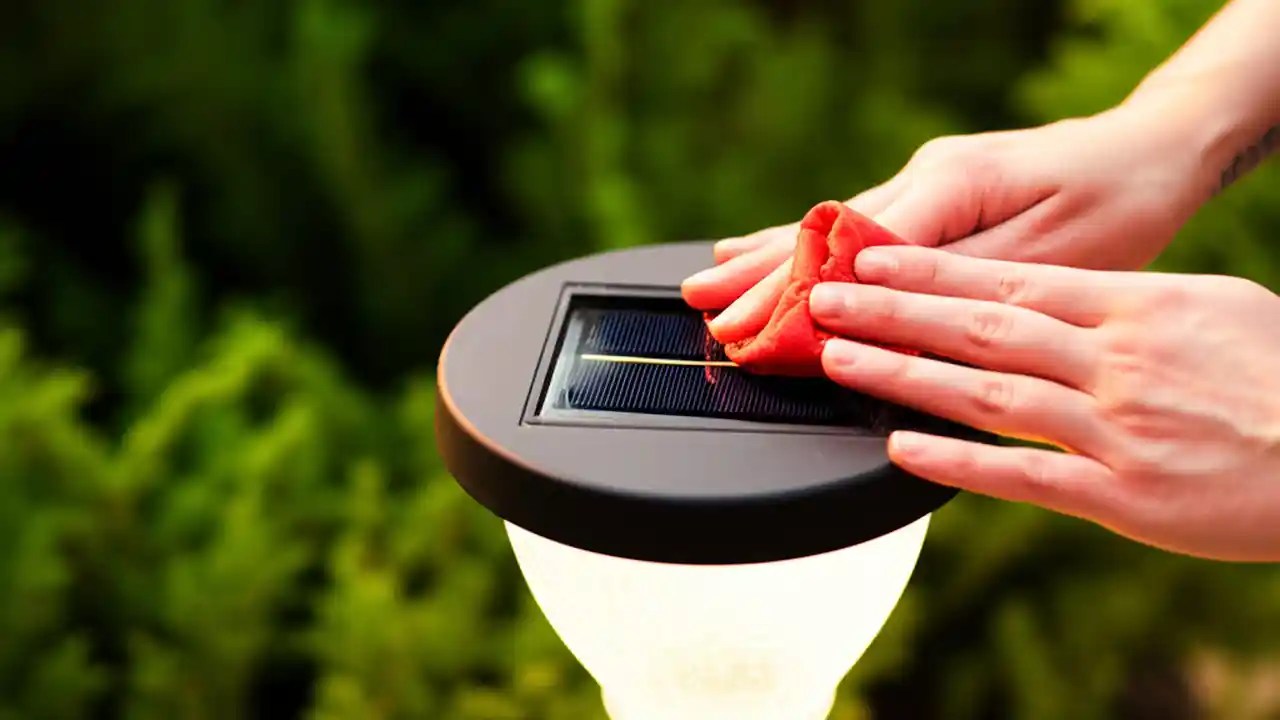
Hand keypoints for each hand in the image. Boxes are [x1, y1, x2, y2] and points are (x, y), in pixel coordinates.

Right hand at [682, 92, 1228, 334]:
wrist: (1151, 153)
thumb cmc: (1119, 204)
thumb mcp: (1054, 254)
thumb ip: (962, 286)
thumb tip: (887, 318)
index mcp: (952, 188)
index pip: (854, 249)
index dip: (802, 293)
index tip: (758, 329)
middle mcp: (925, 178)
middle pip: (824, 235)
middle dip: (762, 279)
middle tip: (708, 313)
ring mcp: (922, 183)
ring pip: (827, 227)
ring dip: (765, 260)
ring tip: (706, 285)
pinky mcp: (928, 197)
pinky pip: (850, 226)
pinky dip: (800, 246)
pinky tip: (757, 250)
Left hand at [807, 244, 1279, 561]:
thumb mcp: (1214, 310)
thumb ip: (1129, 306)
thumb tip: (1064, 298)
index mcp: (1137, 308)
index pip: (1013, 280)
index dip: (933, 271)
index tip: (874, 260)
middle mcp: (1115, 361)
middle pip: (982, 326)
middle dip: (894, 310)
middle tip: (825, 299)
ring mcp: (1115, 428)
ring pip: (988, 393)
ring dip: (905, 374)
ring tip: (842, 361)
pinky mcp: (1122, 496)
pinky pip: (1023, 474)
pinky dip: (957, 461)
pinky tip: (902, 448)